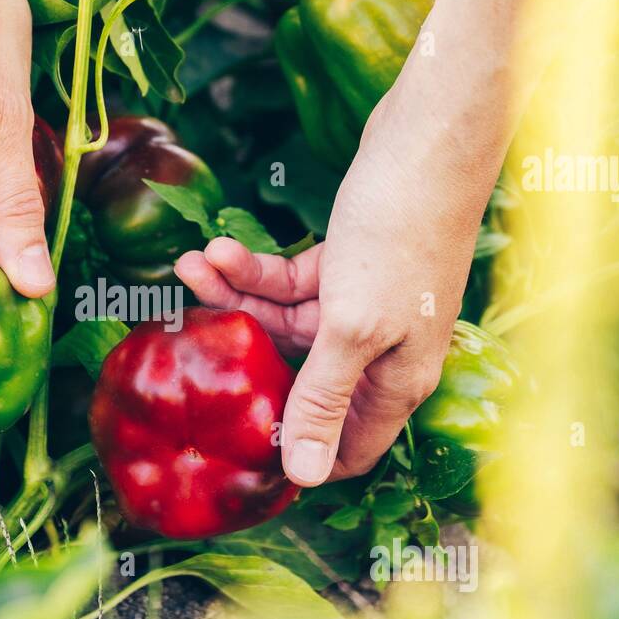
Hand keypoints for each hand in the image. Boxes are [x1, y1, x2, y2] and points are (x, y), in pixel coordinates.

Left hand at [176, 92, 492, 485]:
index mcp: (396, 381)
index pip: (346, 447)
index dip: (297, 455)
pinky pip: (287, 283)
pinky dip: (253, 268)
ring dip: (236, 296)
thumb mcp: (353, 329)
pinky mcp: (344, 266)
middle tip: (191, 342)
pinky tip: (216, 249)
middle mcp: (380, 352)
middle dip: (245, 359)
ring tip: (192, 266)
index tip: (237, 452)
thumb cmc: (401, 237)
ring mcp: (361, 307)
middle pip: (300, 381)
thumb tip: (303, 477)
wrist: (427, 141)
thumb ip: (322, 400)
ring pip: (283, 323)